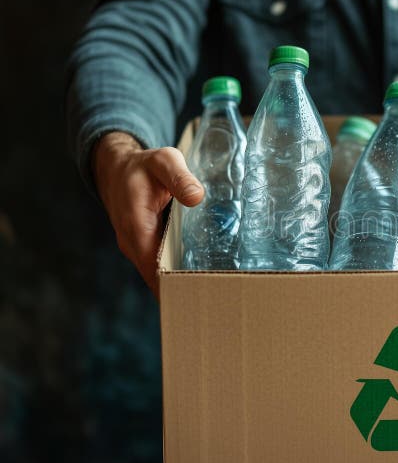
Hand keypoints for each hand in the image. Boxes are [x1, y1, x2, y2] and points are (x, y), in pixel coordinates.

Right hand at [92, 131, 204, 294]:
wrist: (117, 168)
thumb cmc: (144, 166)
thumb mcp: (164, 162)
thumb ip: (180, 177)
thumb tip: (197, 197)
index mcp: (136, 225)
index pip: (154, 267)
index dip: (175, 283)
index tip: (198, 295)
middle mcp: (132, 242)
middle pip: (156, 277)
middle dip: (181, 289)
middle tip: (214, 300)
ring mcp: (136, 247)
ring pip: (157, 274)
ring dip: (179, 284)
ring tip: (211, 295)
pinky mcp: (143, 246)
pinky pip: (158, 265)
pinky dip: (175, 272)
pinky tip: (200, 277)